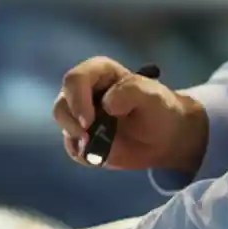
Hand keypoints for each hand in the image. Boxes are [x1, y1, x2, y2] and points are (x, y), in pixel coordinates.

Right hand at [53, 56, 207, 173]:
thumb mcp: (153, 95)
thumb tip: (107, 104)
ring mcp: (81, 115)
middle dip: (71, 123)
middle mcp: (84, 91)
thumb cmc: (160, 109)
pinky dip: (83, 154)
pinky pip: (72, 147)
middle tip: (89, 139)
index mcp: (98, 73)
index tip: (88, 122)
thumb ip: (131, 91)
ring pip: (63, 125)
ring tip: (98, 148)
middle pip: (61, 104)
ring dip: (76, 139)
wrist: (165, 138)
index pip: (74, 80)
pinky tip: (101, 155)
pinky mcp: (83, 138)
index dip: (76, 100)